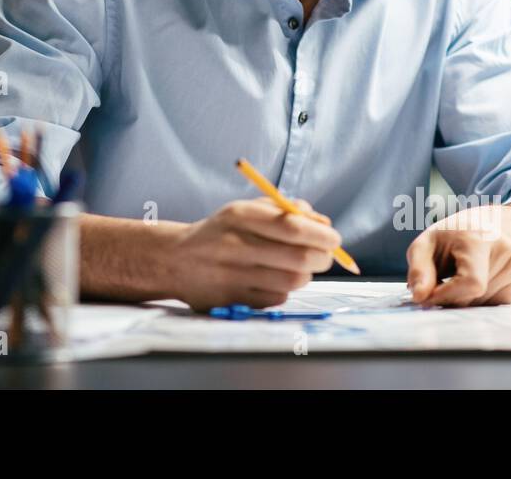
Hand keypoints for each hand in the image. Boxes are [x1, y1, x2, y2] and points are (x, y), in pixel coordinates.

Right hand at [168, 198, 339, 311]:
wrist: (176, 260)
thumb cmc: (222, 232)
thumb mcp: (245, 209)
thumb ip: (284, 210)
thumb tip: (322, 224)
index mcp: (239, 215)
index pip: (293, 227)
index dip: (321, 236)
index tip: (334, 239)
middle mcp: (234, 244)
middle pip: (299, 258)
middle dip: (322, 258)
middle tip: (325, 256)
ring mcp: (232, 276)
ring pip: (292, 281)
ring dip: (305, 275)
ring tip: (298, 267)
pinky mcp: (232, 300)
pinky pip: (277, 298)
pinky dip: (284, 290)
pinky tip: (273, 280)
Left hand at [406, 205, 510, 306]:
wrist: (482, 226)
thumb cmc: (449, 238)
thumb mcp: (425, 245)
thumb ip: (419, 270)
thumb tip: (420, 297)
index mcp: (480, 238)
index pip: (472, 283)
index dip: (447, 296)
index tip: (427, 297)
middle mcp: (505, 250)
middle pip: (474, 296)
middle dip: (452, 297)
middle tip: (442, 280)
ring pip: (483, 304)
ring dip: (465, 299)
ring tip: (461, 275)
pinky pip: (494, 304)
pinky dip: (480, 300)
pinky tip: (477, 279)